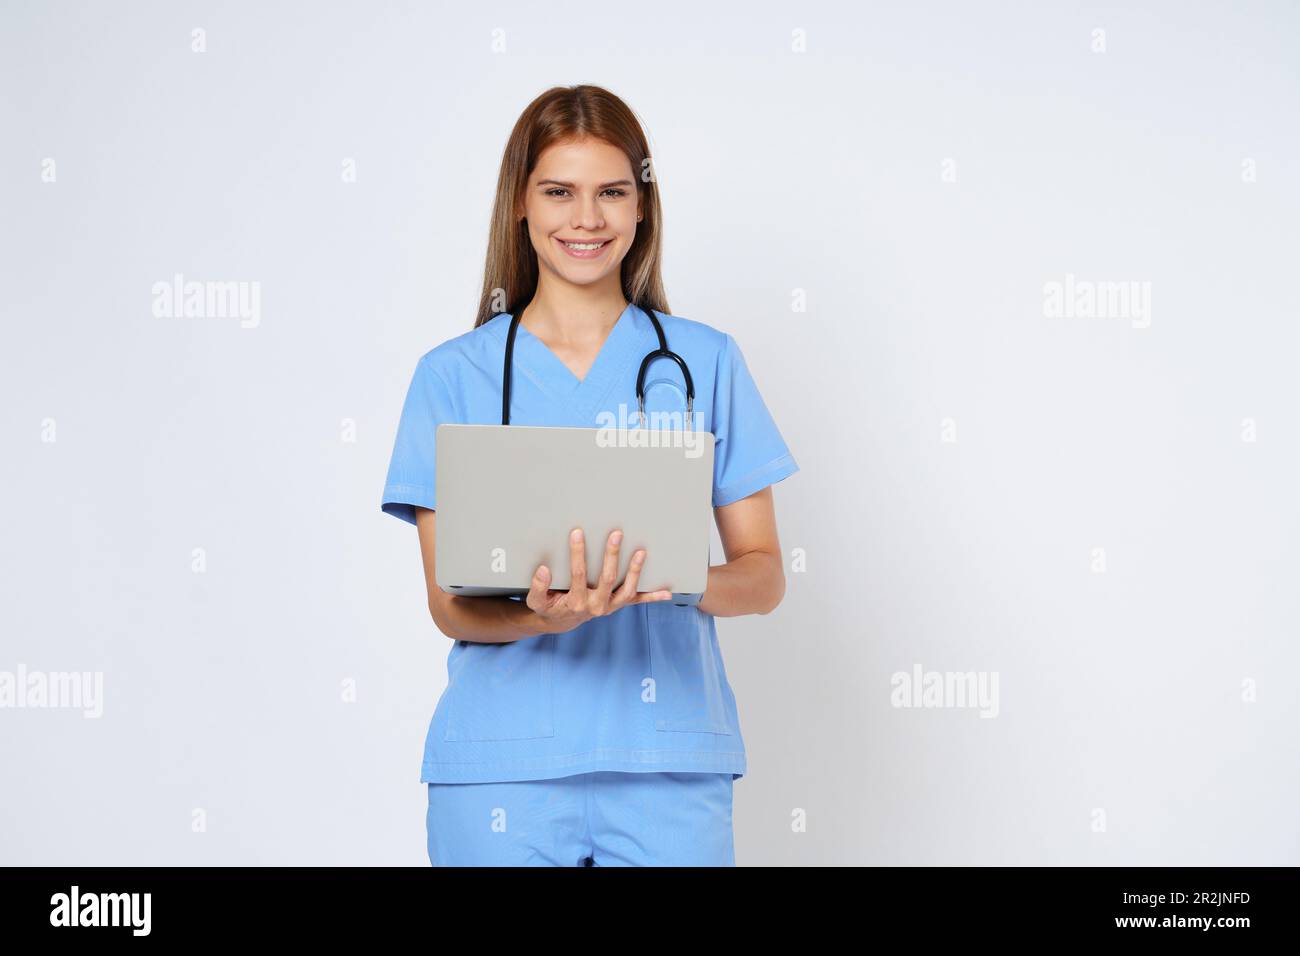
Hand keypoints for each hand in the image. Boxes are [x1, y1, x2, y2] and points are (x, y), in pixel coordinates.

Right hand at [526, 528, 672, 632]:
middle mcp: (596, 606)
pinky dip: (652, 597)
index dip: (577, 553)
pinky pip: (637, 601)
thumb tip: (543, 570)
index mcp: (576, 601)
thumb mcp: (536, 600)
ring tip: (641, 552)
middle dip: (612, 555)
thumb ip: (537, 587)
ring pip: (626, 590)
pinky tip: (668, 591)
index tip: (576, 532)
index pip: (578, 574)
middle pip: (607, 579)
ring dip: (635, 572)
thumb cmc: (549, 606)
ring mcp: (610, 606)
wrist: (561, 621)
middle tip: (616, 534)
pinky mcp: (618, 605)